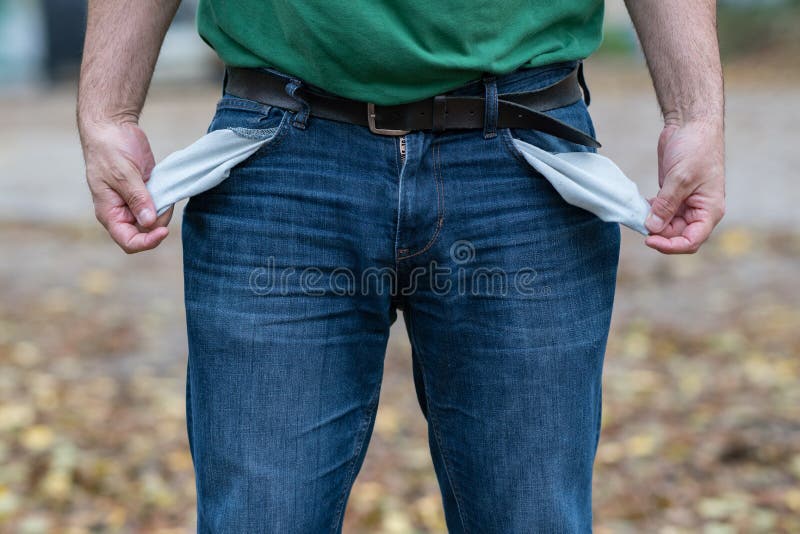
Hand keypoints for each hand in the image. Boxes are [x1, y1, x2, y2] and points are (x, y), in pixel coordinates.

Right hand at [80, 120, 172, 252]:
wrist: (113, 128)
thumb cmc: (109, 149)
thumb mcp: (123, 174)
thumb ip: (137, 199)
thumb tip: (149, 222)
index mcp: (109, 212)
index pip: (128, 241)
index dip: (147, 242)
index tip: (163, 230)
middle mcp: (121, 212)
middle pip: (144, 234)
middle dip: (158, 224)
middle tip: (164, 202)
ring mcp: (134, 204)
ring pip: (155, 222)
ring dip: (163, 212)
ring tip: (162, 190)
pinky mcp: (146, 194)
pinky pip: (159, 207)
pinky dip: (165, 202)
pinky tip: (165, 188)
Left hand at [644, 119, 725, 253]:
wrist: (691, 124)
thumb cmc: (696, 148)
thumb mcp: (680, 178)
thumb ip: (666, 205)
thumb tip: (652, 228)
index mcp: (710, 210)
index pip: (691, 241)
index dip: (670, 246)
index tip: (649, 240)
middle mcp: (699, 210)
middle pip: (677, 236)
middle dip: (658, 234)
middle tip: (639, 223)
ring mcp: (685, 203)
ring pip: (667, 226)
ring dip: (652, 223)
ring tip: (639, 213)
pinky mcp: (673, 195)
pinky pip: (661, 213)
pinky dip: (650, 213)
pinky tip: (641, 206)